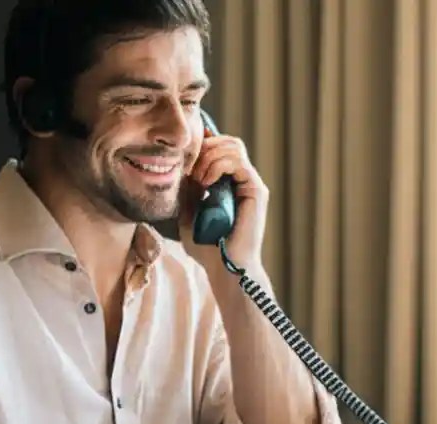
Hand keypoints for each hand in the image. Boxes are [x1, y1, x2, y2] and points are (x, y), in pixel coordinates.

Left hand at [178, 130, 268, 274]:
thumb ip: (187, 190)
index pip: (220, 147)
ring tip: (198, 180)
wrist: (225, 269)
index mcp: (229, 183)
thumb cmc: (207, 248)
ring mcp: (251, 184)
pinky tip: (206, 183)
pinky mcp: (256, 191)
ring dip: (209, 158)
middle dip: (205, 149)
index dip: (202, 147)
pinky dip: (218, 166)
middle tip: (190, 171)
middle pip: (228, 141)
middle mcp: (243, 180)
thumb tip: (180, 165)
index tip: (183, 161)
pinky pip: (238, 163)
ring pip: (233, 147)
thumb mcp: (188, 213)